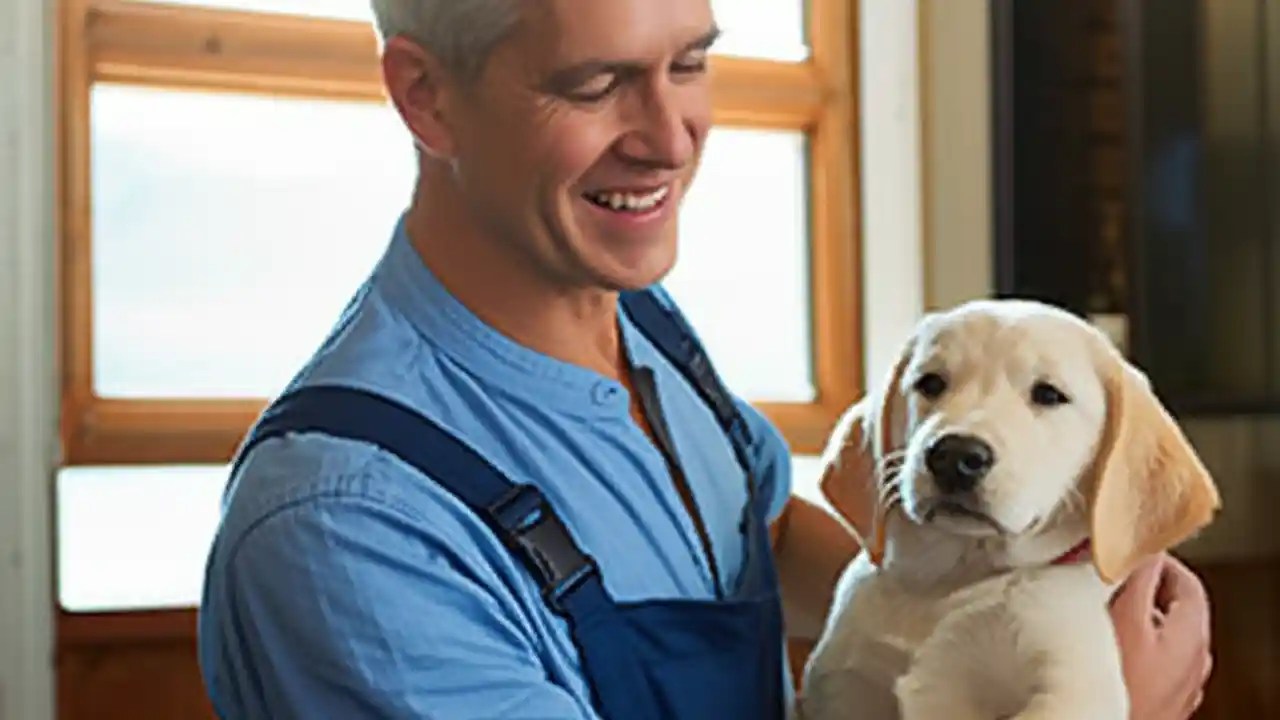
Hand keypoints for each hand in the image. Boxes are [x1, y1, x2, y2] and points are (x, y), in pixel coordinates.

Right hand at [1109, 552, 1212, 719]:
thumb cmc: (1120, 683)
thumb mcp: (1126, 617)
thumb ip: (1138, 578)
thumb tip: (1143, 546)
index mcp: (1193, 635)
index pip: (1187, 581)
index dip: (1158, 561)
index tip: (1132, 552)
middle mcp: (1193, 661)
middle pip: (1174, 608)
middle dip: (1143, 589)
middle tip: (1111, 578)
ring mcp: (1178, 684)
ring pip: (1161, 637)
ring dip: (1136, 620)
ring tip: (1103, 613)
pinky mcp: (1160, 700)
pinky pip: (1150, 661)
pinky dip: (1132, 646)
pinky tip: (1105, 649)